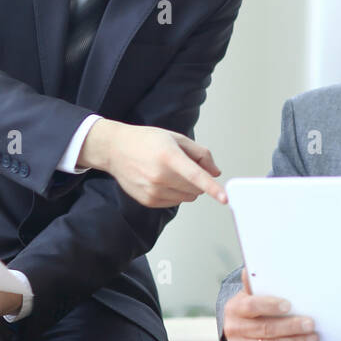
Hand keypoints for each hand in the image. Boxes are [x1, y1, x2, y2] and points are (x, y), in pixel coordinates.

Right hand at [79, 119, 225, 207]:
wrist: (115, 150)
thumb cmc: (146, 141)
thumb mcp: (176, 138)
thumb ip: (200, 153)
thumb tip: (215, 172)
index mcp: (169, 157)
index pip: (196, 176)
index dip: (213, 188)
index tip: (224, 198)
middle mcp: (159, 176)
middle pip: (195, 188)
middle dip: (198, 180)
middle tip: (183, 165)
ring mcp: (152, 191)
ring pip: (187, 197)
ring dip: (187, 188)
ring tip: (170, 171)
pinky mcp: (147, 201)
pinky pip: (174, 202)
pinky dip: (175, 193)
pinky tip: (162, 180)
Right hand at [223, 268, 318, 340]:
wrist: (238, 329)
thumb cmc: (252, 307)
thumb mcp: (251, 293)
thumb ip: (257, 283)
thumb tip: (254, 265)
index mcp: (235, 308)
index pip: (252, 306)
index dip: (270, 305)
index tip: (289, 305)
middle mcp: (234, 328)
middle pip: (265, 329)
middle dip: (290, 327)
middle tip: (310, 324)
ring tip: (312, 338)